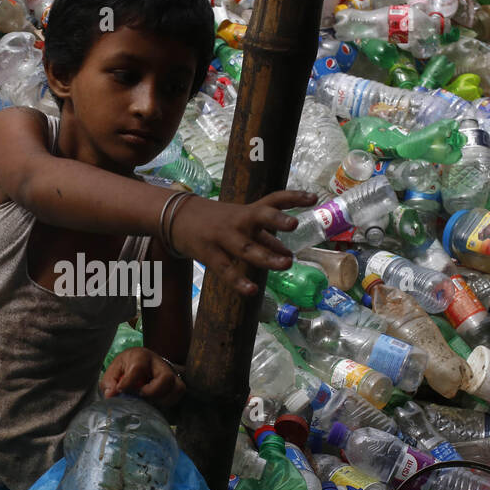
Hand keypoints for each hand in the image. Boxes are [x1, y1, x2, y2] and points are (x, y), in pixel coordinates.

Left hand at [101, 347, 184, 407]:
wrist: (143, 362)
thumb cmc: (127, 367)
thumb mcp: (114, 370)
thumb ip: (109, 382)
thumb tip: (110, 395)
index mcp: (141, 357)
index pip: (139, 368)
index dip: (129, 382)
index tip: (121, 390)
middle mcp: (159, 363)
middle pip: (165, 378)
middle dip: (152, 391)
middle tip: (141, 395)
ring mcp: (171, 372)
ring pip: (177, 387)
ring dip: (162, 398)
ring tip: (149, 399)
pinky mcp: (176, 382)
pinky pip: (178, 393)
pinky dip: (168, 401)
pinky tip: (156, 400)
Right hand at [168, 189, 317, 295]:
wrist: (176, 218)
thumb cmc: (218, 222)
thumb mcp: (242, 224)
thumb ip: (266, 238)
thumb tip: (289, 254)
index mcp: (248, 212)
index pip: (273, 200)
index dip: (293, 198)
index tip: (313, 199)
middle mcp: (238, 221)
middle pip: (258, 217)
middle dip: (276, 220)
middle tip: (294, 225)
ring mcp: (223, 237)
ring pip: (246, 248)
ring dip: (266, 256)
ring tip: (287, 264)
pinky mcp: (209, 254)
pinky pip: (226, 269)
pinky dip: (239, 281)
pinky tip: (252, 291)